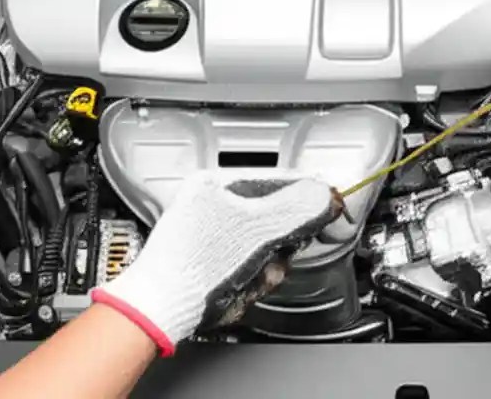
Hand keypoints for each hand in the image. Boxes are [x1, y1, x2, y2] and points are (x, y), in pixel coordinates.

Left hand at [91, 173, 334, 355]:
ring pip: (265, 246)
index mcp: (215, 183)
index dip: (306, 194)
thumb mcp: (253, 231)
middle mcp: (212, 206)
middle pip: (274, 216)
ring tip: (256, 274)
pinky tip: (245, 287)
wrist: (160, 310)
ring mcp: (212, 236)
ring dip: (270, 265)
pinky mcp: (213, 264)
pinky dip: (255, 279)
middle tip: (281, 250)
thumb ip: (293, 210)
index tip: (330, 205)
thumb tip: (323, 194)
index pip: (276, 180)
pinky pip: (251, 267)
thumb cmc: (192, 265)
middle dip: (282, 241)